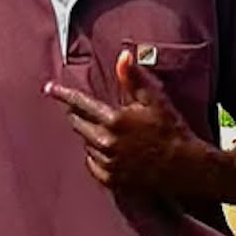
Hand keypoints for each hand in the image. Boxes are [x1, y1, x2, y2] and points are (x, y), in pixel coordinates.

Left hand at [44, 50, 202, 193]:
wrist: (186, 166)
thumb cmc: (170, 129)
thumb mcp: (153, 100)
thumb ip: (133, 78)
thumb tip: (123, 55)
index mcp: (114, 120)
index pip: (79, 103)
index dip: (63, 94)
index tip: (49, 88)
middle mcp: (106, 142)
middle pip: (78, 123)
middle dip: (79, 115)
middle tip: (89, 112)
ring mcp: (107, 162)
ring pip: (86, 143)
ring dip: (91, 136)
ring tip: (110, 134)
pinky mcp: (111, 179)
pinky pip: (92, 164)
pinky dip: (96, 156)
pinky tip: (110, 151)